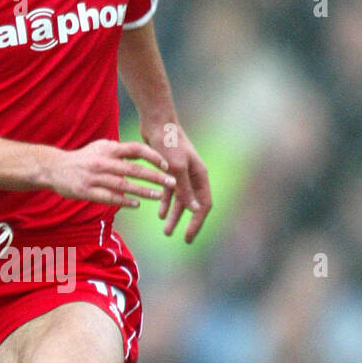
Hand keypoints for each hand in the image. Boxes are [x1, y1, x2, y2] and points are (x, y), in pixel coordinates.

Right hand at [46, 139, 175, 208]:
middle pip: (134, 169)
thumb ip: (119, 150)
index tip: (166, 164)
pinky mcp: (87, 191)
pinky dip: (124, 201)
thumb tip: (142, 152)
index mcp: (108, 148)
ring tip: (158, 196)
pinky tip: (137, 204)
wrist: (54, 168)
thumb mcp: (100, 147)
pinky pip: (109, 198)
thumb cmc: (83, 158)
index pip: (135, 149)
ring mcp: (95, 177)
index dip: (153, 156)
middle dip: (155, 176)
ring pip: (124, 185)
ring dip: (143, 191)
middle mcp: (103, 161)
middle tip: (171, 183)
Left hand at [146, 120, 211, 242]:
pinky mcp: (169, 169)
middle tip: (182, 239)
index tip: (188, 237)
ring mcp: (182, 173)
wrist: (157, 122)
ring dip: (175, 215)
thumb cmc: (168, 143)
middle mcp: (193, 175)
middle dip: (187, 222)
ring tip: (167, 231)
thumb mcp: (176, 168)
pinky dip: (166, 202)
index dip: (197, 222)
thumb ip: (185, 190)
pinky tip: (160, 213)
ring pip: (181, 200)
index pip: (204, 205)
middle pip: (194, 205)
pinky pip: (170, 191)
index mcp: (200, 175)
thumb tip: (195, 211)